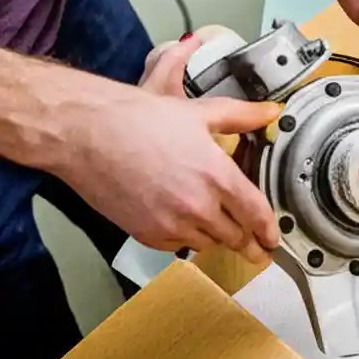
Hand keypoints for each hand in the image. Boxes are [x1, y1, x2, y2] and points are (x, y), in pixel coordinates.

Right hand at [56, 38, 279, 263]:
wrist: (85, 132)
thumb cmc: (136, 118)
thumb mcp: (196, 112)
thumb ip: (240, 116)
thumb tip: (270, 112)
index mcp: (217, 175)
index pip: (256, 214)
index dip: (268, 231)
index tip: (272, 240)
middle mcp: (198, 205)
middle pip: (235, 237)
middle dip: (247, 241)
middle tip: (254, 247)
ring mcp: (172, 223)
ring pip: (208, 244)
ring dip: (215, 238)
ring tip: (216, 229)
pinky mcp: (147, 234)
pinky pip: (177, 246)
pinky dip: (184, 238)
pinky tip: (182, 224)